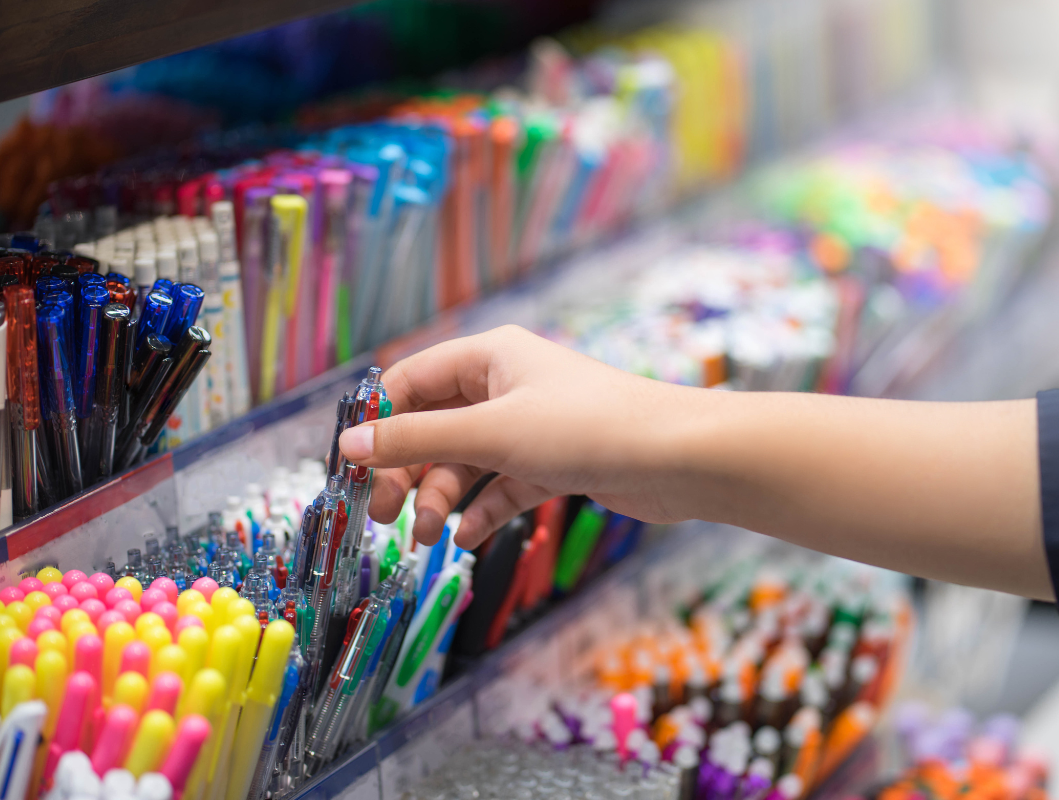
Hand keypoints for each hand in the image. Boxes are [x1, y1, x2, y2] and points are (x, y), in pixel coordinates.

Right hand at [338, 325, 701, 548]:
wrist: (679, 458)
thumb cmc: (588, 428)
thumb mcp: (491, 434)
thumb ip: (417, 440)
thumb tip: (347, 445)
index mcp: (489, 357)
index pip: (411, 381)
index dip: (378, 422)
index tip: (351, 468)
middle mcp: (507, 386)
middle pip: (435, 427)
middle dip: (407, 471)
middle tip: (385, 514)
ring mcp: (531, 426)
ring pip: (467, 461)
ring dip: (443, 498)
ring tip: (429, 536)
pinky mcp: (555, 463)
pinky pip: (502, 486)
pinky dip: (482, 510)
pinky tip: (468, 537)